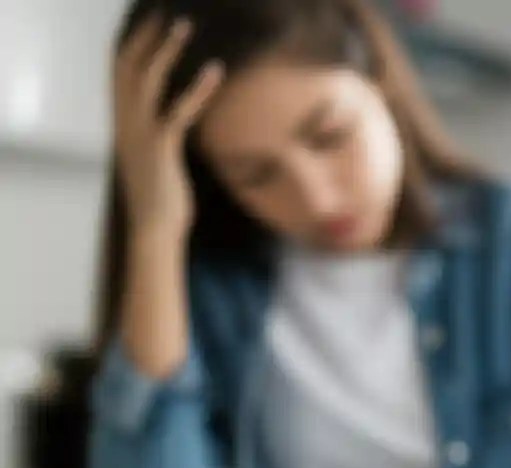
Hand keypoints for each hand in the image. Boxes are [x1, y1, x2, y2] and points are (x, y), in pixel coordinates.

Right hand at [112, 14, 222, 240]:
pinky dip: (196, 89)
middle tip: (166, 16)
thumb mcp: (157, 158)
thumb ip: (160, 135)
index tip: (149, 25)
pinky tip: (214, 72)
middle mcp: (126, 123)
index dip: (133, 47)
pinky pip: (178, 110)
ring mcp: (140, 134)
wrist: (156, 227)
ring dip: (166, 50)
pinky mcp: (161, 147)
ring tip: (184, 26)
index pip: (120, 76)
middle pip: (128, 68)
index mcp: (123, 124)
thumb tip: (174, 122)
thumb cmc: (161, 197)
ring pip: (148, 81)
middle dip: (145, 38)